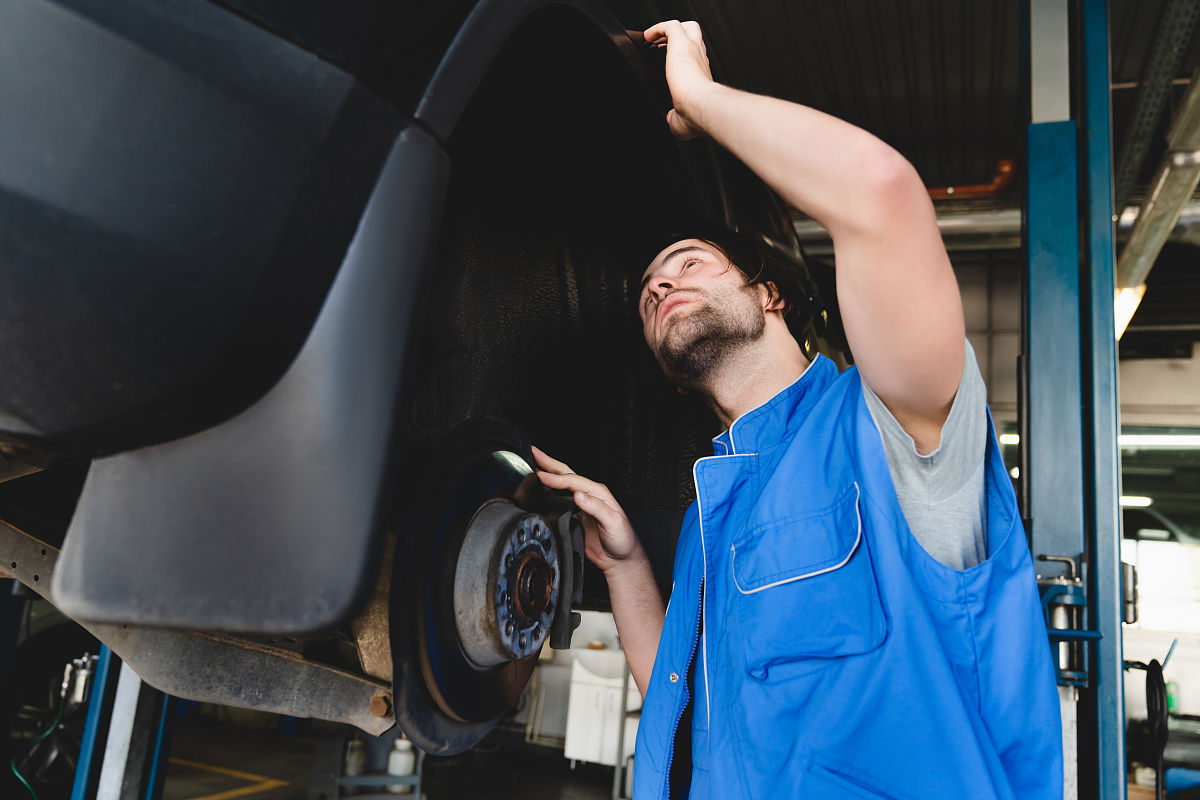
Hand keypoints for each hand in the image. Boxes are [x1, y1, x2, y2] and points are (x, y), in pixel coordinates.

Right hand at [531, 446, 643, 573]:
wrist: (620, 560)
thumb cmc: (623, 540)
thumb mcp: (614, 522)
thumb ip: (596, 508)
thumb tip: (579, 496)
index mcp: (598, 492)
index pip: (573, 481)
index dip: (556, 478)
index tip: (540, 476)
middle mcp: (589, 496)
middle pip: (565, 475)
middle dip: (548, 463)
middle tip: (532, 452)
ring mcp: (580, 506)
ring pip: (559, 486)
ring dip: (546, 475)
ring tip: (531, 466)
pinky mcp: (574, 517)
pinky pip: (556, 502)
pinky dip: (546, 494)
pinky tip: (537, 491)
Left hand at [644, 20, 714, 140]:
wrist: (700, 107)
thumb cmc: (696, 116)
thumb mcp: (680, 120)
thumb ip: (673, 118)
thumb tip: (668, 122)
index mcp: (700, 76)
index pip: (694, 60)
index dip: (683, 59)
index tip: (671, 65)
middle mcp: (699, 59)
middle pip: (694, 38)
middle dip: (680, 39)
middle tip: (664, 47)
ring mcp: (692, 49)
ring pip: (686, 27)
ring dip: (670, 31)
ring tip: (655, 39)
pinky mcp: (682, 43)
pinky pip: (670, 26)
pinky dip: (658, 28)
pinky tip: (648, 36)